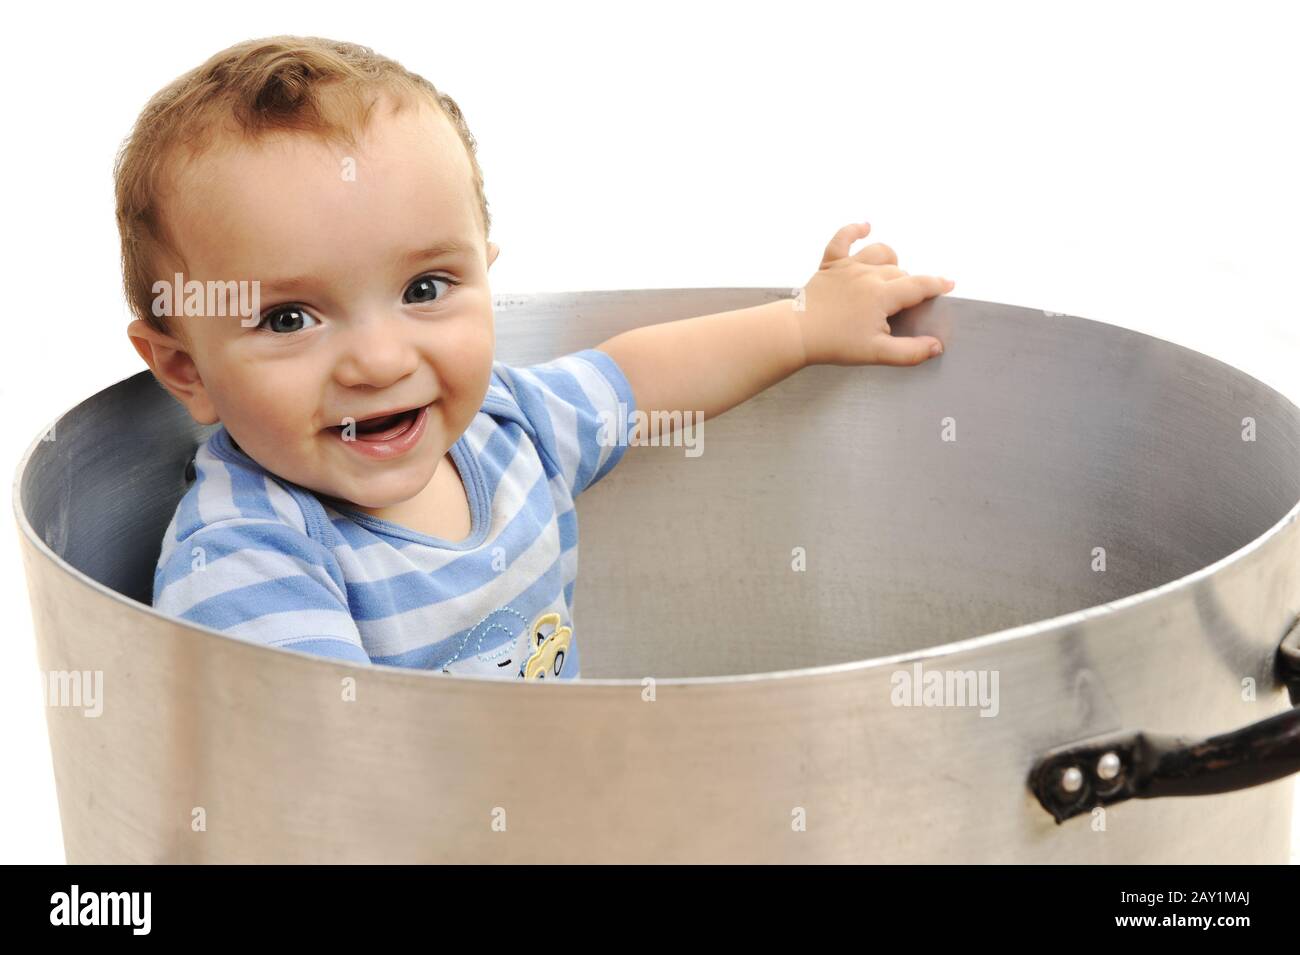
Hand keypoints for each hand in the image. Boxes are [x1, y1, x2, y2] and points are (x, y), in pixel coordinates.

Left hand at [795, 222, 952, 366]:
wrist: (796, 334)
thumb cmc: (835, 344)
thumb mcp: (877, 353)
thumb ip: (910, 351)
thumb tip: (936, 346)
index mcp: (882, 295)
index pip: (919, 285)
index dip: (937, 285)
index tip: (948, 285)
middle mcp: (868, 274)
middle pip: (900, 272)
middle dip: (909, 285)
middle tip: (905, 305)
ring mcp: (848, 267)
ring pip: (879, 253)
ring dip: (890, 261)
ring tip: (892, 275)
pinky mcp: (829, 265)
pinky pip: (841, 239)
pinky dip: (853, 230)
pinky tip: (864, 227)